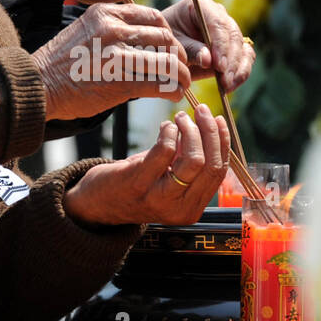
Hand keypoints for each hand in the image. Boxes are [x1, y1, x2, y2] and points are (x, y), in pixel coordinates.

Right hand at [32, 3, 191, 120]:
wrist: (36, 85)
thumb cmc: (62, 64)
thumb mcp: (88, 32)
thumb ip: (117, 31)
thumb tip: (152, 44)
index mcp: (107, 13)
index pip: (154, 17)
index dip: (169, 35)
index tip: (171, 50)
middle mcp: (113, 29)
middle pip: (166, 36)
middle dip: (178, 55)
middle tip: (180, 69)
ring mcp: (116, 54)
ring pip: (168, 60)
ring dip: (181, 75)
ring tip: (181, 85)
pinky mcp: (118, 81)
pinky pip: (159, 83)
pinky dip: (173, 90)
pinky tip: (173, 95)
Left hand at [65, 105, 230, 226]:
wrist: (98, 203)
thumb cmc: (138, 185)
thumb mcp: (170, 179)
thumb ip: (190, 162)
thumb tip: (210, 129)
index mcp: (192, 209)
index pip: (219, 172)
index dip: (222, 142)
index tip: (219, 120)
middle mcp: (179, 209)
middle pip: (210, 165)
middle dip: (209, 132)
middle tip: (201, 111)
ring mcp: (159, 198)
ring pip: (193, 159)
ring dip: (190, 130)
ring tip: (181, 117)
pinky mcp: (138, 183)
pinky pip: (164, 150)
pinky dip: (169, 131)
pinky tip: (165, 125)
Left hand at [161, 0, 254, 91]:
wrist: (164, 48)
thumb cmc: (165, 42)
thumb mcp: (171, 45)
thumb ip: (190, 50)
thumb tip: (208, 60)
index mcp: (202, 6)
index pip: (218, 23)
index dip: (221, 45)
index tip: (219, 66)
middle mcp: (219, 15)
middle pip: (233, 36)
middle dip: (231, 60)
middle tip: (225, 81)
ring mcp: (228, 31)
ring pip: (243, 48)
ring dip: (239, 69)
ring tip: (228, 86)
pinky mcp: (233, 47)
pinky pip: (245, 58)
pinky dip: (240, 72)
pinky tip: (230, 86)